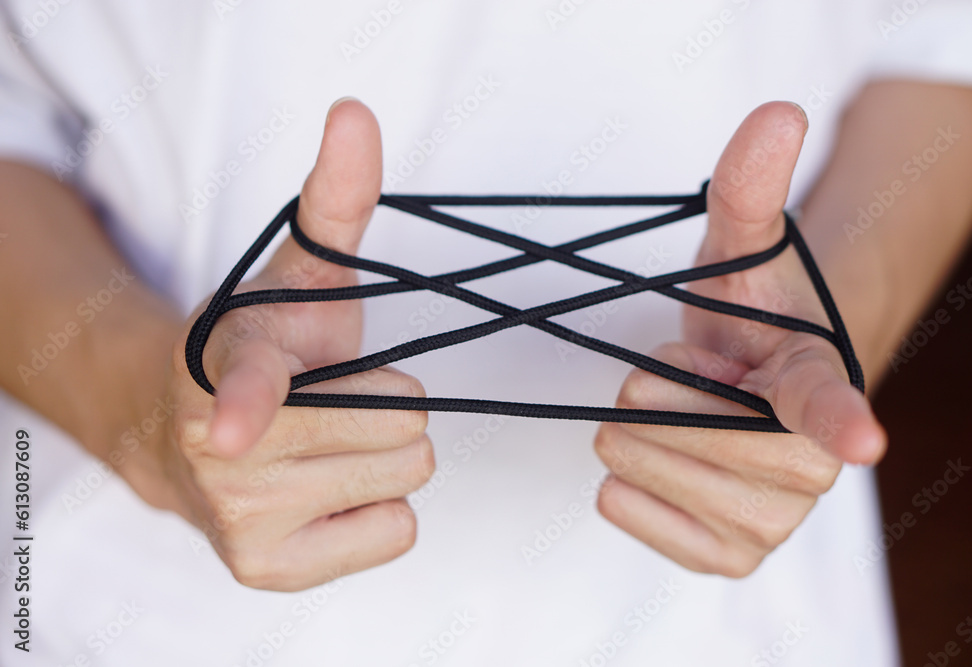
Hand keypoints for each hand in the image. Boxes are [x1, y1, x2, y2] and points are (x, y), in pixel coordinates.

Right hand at [157, 99, 433, 590]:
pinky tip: (330, 489)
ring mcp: (243, 522)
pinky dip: (379, 509)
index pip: (245, 387)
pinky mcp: (269, 572)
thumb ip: (334, 197)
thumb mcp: (299, 270)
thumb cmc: (264, 348)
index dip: (249, 406)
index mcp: (226, 366)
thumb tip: (356, 112)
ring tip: (327, 441)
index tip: (237, 425)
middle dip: (388, 405)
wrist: (192, 435)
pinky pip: (398, 532)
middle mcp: (224, 452)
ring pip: (407, 475)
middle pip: (406, 426)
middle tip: (331, 400)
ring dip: (385, 453)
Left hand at [593, 102, 886, 576]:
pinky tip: (636, 468)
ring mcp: (778, 516)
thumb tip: (777, 112)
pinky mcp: (735, 551)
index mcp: (819, 374)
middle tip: (668, 375)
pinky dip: (636, 500)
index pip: (830, 399)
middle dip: (662, 398)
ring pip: (683, 487)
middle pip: (714, 442)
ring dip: (643, 442)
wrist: (739, 374)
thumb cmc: (744, 314)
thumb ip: (749, 185)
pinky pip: (671, 540)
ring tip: (656, 412)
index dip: (840, 415)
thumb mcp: (737, 244)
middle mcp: (812, 459)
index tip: (862, 436)